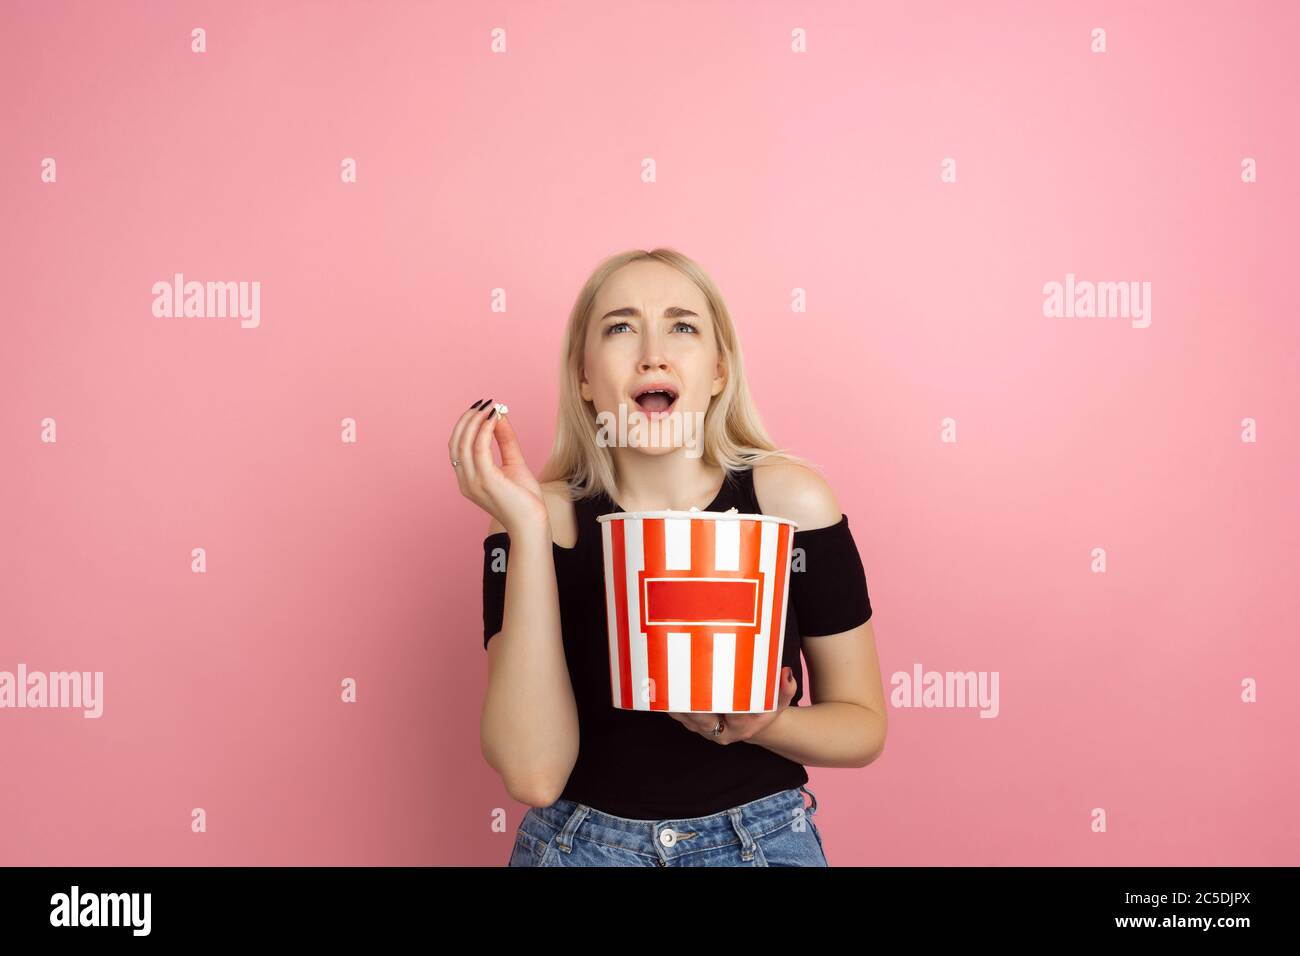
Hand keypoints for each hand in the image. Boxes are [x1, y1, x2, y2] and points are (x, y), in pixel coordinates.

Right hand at [449, 399, 547, 535]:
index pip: (457, 446)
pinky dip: (485, 431)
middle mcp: (465, 481)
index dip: (465, 425)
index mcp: (468, 479)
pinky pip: (479, 449)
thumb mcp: (514, 463)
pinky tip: (495, 419)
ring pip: (464, 443)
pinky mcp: (486, 481)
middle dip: (468, 419)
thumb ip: (505, 441)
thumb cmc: (524, 499)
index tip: (480, 408)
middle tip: (484, 403)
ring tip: (490, 408)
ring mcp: (473, 482)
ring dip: (476, 421)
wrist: (532, 523)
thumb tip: (499, 416)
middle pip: (456, 442)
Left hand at [666, 667, 797, 744]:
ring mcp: (705, 731)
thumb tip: (785, 673)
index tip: (708, 678)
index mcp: (743, 727)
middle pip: (700, 716)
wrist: (752, 726)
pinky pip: (678, 715)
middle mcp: (721, 732)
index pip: (730, 713)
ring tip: (664, 675)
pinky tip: (661, 684)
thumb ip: (786, 688)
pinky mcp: (693, 726)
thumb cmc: (764, 709)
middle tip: (679, 674)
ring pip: (685, 717)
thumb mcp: (779, 700)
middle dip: (689, 699)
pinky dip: (669, 700)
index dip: (718, 698)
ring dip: (674, 699)